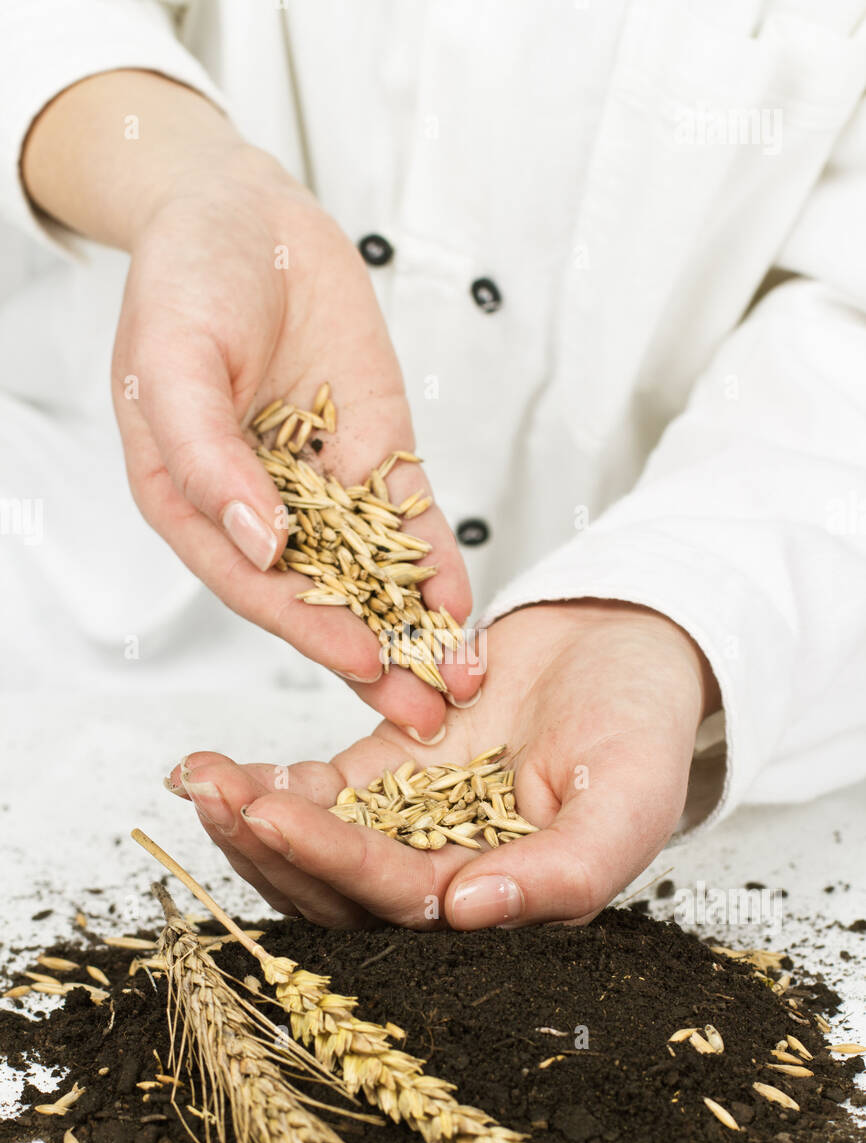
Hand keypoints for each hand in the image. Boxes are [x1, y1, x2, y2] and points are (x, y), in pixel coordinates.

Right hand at [111, 143, 476, 737]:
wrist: (244, 213)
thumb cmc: (185, 280)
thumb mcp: (174, 360)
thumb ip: (205, 454)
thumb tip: (257, 543)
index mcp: (192, 504)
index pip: (251, 585)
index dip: (305, 628)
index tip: (360, 662)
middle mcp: (257, 512)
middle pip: (317, 599)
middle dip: (371, 658)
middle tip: (424, 719)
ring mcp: (319, 490)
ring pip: (370, 574)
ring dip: (411, 629)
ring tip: (457, 682)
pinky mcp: (372, 458)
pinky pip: (408, 521)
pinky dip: (436, 563)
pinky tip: (465, 605)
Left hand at [166, 601, 717, 928]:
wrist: (628, 649)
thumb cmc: (644, 730)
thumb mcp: (627, 803)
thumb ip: (560, 871)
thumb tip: (466, 914)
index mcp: (502, 904)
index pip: (400, 901)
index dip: (335, 862)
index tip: (275, 813)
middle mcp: (447, 879)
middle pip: (337, 889)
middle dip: (271, 847)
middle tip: (215, 797)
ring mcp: (410, 827)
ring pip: (316, 847)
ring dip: (256, 820)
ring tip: (201, 779)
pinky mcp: (388, 776)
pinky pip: (320, 794)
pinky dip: (272, 784)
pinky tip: (224, 767)